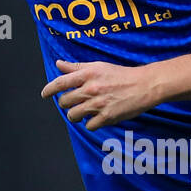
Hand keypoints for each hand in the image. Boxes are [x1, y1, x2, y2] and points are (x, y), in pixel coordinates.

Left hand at [41, 59, 155, 129]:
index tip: (45, 94)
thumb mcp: (99, 66)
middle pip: (65, 101)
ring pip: (73, 115)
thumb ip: (77, 67)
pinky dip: (90, 124)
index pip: (60, 82)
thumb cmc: (122, 75)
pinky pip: (89, 126)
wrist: (145, 85)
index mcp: (88, 74)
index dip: (49, 89)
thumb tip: (58, 64)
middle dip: (65, 104)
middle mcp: (91, 88)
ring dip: (75, 116)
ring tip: (82, 113)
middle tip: (72, 103)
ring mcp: (98, 104)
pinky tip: (96, 118)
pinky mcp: (107, 117)